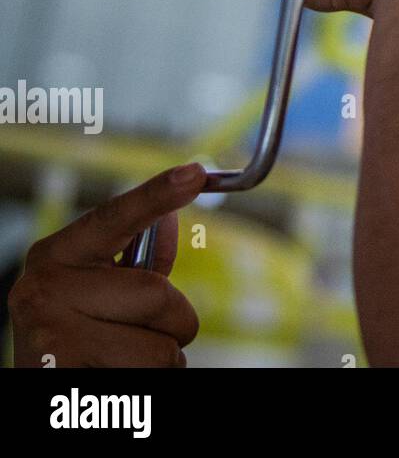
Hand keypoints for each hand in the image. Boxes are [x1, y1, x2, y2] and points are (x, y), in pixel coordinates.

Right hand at [9, 165, 205, 367]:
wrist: (42, 387)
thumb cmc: (76, 337)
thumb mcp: (99, 290)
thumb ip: (136, 258)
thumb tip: (170, 216)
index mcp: (56, 255)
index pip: (113, 217)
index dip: (156, 194)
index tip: (194, 173)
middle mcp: (44, 288)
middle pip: (159, 295)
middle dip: (171, 322)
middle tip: (136, 335)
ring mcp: (49, 331)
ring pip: (162, 344)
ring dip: (160, 357)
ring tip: (120, 359)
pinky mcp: (63, 370)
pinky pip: (151, 372)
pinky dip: (148, 378)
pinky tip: (112, 374)